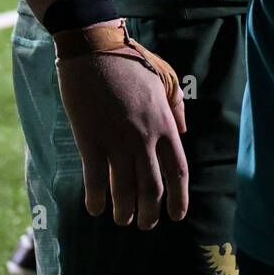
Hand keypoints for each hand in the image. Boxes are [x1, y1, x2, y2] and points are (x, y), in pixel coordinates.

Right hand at [56, 30, 188, 228]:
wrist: (97, 50)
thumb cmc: (133, 63)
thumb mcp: (165, 80)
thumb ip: (176, 108)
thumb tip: (183, 133)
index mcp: (165, 123)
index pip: (178, 169)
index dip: (179, 197)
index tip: (177, 215)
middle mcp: (145, 136)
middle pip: (153, 187)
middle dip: (150, 212)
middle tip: (146, 225)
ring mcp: (117, 140)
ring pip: (124, 188)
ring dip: (125, 210)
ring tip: (123, 220)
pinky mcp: (90, 139)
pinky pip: (95, 178)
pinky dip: (95, 198)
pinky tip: (95, 208)